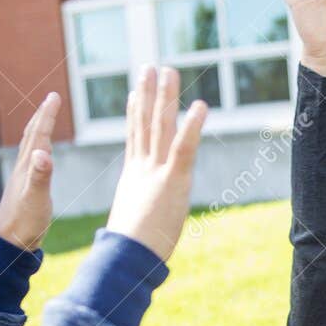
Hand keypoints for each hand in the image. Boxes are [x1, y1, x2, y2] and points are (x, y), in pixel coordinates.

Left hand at [0, 93, 59, 251]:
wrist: (10, 243)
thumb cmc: (25, 223)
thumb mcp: (36, 198)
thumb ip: (40, 175)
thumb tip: (43, 152)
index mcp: (27, 167)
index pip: (39, 134)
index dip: (47, 115)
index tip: (54, 96)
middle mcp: (23, 168)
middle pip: (32, 135)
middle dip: (43, 115)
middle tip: (51, 99)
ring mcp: (22, 178)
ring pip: (30, 146)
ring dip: (39, 130)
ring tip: (46, 120)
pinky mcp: (25, 188)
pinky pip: (32, 160)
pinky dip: (38, 149)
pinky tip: (40, 155)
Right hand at [106, 67, 207, 261]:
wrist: (126, 258)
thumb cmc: (129, 251)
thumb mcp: (133, 224)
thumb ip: (139, 214)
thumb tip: (136, 226)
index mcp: (133, 177)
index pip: (134, 137)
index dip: (136, 113)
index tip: (136, 92)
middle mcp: (142, 168)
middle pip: (146, 123)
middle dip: (149, 94)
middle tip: (151, 67)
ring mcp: (156, 171)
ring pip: (161, 126)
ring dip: (167, 97)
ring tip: (169, 71)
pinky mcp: (172, 181)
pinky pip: (183, 148)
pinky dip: (192, 126)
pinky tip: (199, 106)